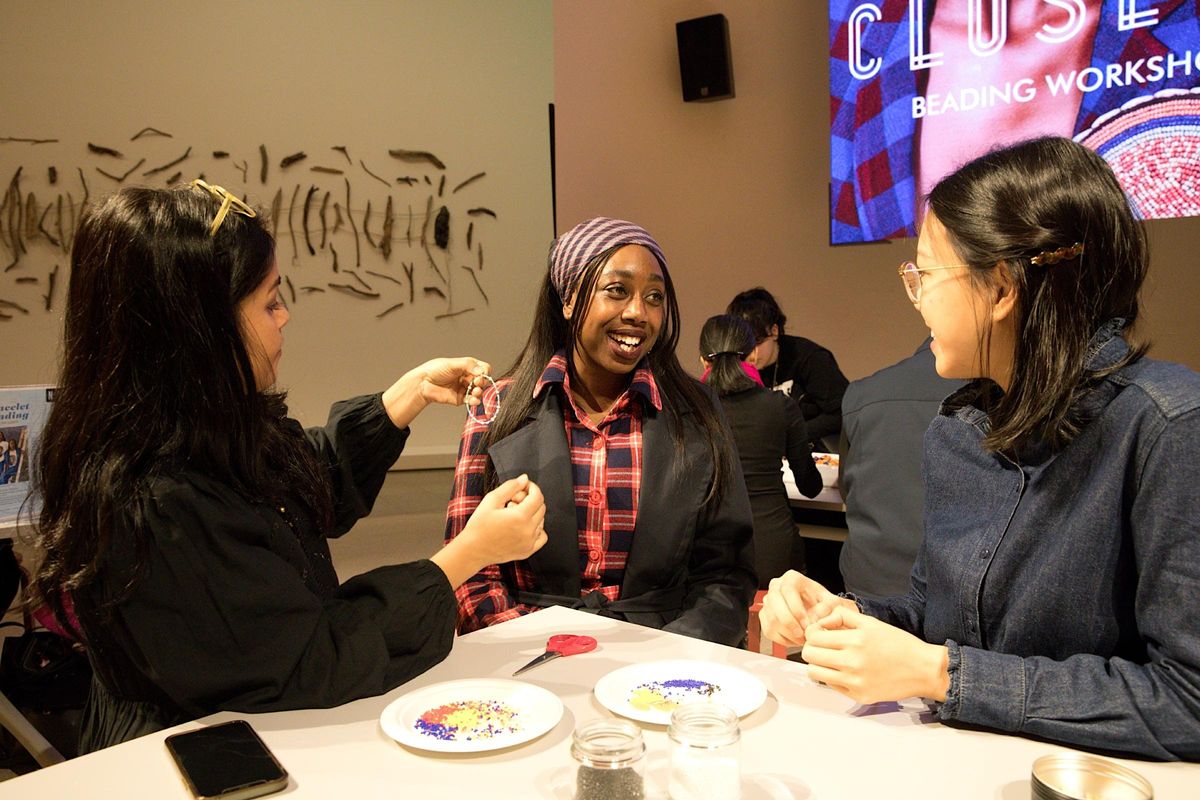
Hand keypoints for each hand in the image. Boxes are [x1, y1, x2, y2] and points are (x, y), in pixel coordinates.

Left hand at [382, 356, 491, 428]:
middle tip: (477, 383)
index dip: (484, 372)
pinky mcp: (460, 398)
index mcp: (467, 366)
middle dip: (482, 382)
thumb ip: (469, 366)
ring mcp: (464, 388)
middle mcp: (467, 377)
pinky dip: (474, 401)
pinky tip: (473, 400)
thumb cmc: (435, 370)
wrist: (423, 383)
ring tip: (475, 392)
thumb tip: (482, 371)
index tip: (480, 375)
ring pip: (478, 391)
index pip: (483, 368)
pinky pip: (471, 401)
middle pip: (483, 381)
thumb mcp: (453, 364)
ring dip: (479, 392)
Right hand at [460, 475, 547, 563]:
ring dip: (532, 514)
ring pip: (542, 520)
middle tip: (513, 501)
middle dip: (530, 500)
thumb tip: (524, 479)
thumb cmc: (478, 526)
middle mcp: (528, 530)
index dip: (532, 487)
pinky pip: (542, 536)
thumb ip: (510, 487)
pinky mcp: (528, 551)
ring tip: (513, 515)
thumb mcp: (491, 500)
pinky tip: (523, 527)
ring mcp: (529, 542)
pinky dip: (537, 529)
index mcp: (520, 516)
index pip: (538, 496)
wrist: (472, 550)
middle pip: (541, 507)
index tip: (524, 486)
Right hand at [759, 570, 855, 646]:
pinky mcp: (764, 616)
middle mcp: (777, 587)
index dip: (797, 610)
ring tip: (802, 639)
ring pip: (771, 621)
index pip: (788, 591)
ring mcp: (768, 601)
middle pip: (775, 607)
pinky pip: (768, 630)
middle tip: (804, 635)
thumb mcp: (832, 602)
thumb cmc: (822, 604)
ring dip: (788, 634)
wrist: (817, 611)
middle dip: (791, 625)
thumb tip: (816, 616)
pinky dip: (782, 639)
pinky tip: (795, 639)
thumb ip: (828, 607)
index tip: (807, 624)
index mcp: (792, 578)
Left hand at [800, 605, 948, 703]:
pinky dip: (833, 678)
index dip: (813, 633)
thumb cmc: (899, 644)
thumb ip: (842, 617)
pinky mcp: (859, 696)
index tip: (821, 633)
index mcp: (854, 641)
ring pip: (815, 673)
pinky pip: (831, 686)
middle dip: (812, 648)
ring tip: (831, 660)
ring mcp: (854, 683)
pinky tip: (847, 671)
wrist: (923, 669)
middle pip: (809, 656)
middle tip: (824, 646)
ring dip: (818, 665)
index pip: (813, 637)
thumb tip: (821, 622)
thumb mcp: (871, 622)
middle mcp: (852, 663)